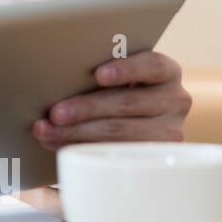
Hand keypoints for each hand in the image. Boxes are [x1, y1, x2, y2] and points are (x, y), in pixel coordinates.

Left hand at [32, 50, 192, 150]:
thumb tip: (59, 78)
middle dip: (86, 108)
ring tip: (47, 131)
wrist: (140, 121)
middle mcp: (174, 100)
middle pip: (127, 103)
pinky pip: (116, 154)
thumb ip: (102, 74)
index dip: (126, 69)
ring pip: (119, 131)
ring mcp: (169, 131)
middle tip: (55, 114)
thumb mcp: (119, 78)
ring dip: (77, 132)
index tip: (98, 74)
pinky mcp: (155, 156)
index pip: (153, 66)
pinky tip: (60, 145)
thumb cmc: (118, 91)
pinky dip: (83, 147)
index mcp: (166, 72)